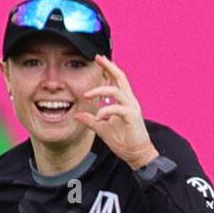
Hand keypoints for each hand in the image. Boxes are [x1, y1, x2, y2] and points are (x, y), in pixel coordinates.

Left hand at [74, 55, 158, 169]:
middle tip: (98, 58)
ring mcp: (131, 108)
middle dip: (109, 66)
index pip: (116, 80)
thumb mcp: (102, 129)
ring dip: (100, 90)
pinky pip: (118, 109)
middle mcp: (129, 101)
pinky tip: (98, 116)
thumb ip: (91, 121)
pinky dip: (106, 110)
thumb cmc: (123, 141)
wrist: (137, 154)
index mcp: (124, 101)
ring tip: (87, 95)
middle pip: (120, 77)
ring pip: (116, 90)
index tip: (99, 59)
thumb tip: (77, 115)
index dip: (109, 69)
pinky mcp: (132, 117)